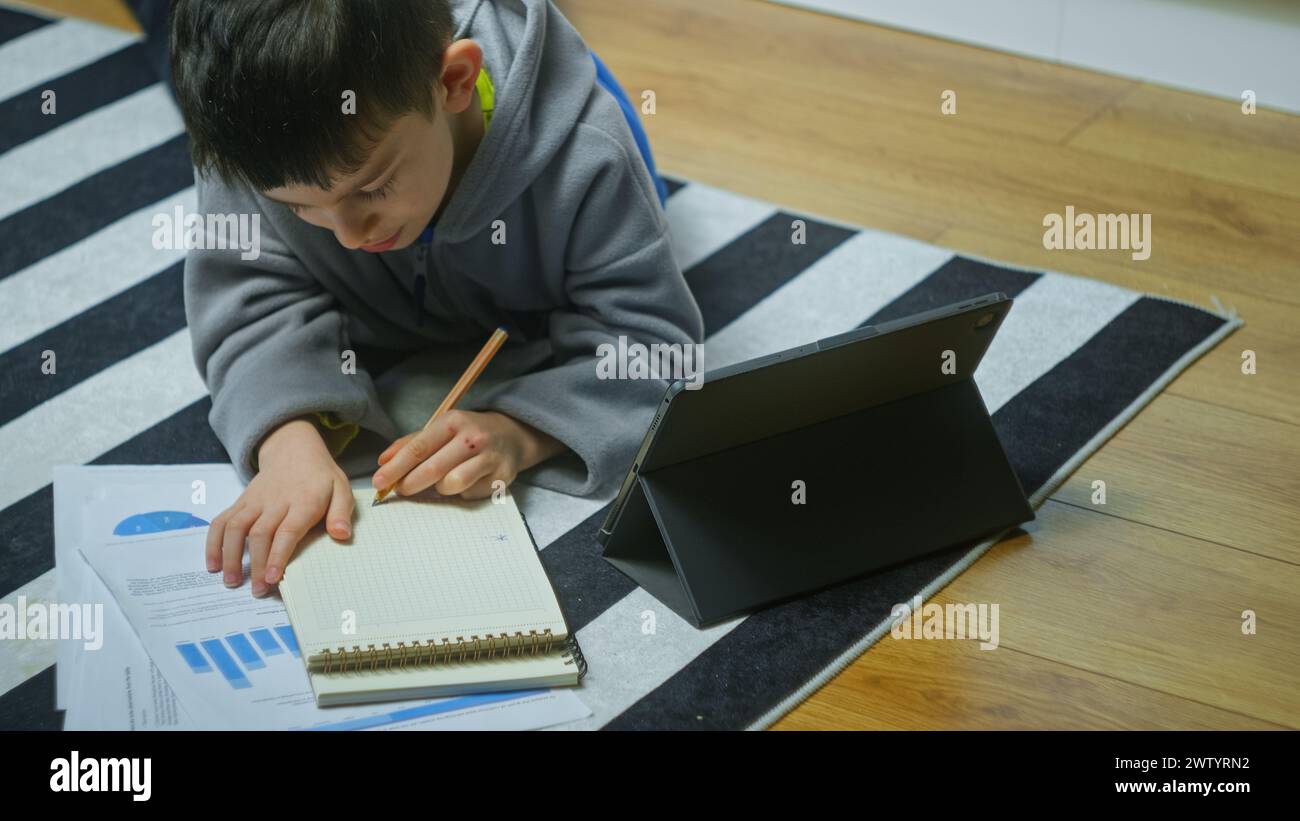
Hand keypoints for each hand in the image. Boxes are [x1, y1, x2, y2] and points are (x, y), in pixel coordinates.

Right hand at [205, 417, 353, 596]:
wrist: (293, 450)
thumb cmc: (320, 477)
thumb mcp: (341, 489)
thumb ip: (341, 513)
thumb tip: (341, 535)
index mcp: (303, 501)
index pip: (288, 530)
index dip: (278, 555)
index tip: (272, 577)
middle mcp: (275, 502)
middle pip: (260, 534)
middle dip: (256, 564)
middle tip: (257, 590)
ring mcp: (254, 501)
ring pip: (236, 527)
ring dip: (230, 555)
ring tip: (231, 581)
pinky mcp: (241, 502)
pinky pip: (222, 521)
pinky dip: (214, 542)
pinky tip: (213, 564)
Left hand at [373, 409, 562, 499]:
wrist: (512, 435)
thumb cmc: (468, 434)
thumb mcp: (442, 429)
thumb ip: (411, 443)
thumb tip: (383, 461)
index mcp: (453, 422)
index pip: (419, 447)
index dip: (396, 467)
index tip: (379, 481)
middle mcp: (473, 437)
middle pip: (433, 469)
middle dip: (410, 484)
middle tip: (402, 490)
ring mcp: (489, 457)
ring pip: (452, 484)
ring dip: (441, 488)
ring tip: (444, 481)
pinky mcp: (502, 477)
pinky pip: (469, 494)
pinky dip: (462, 492)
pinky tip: (467, 481)